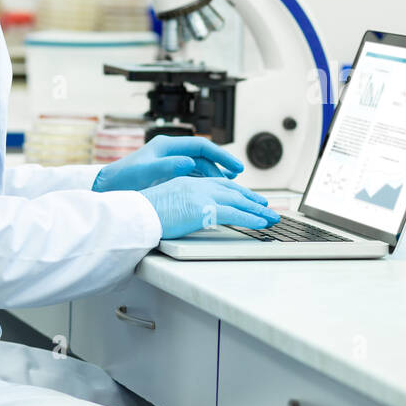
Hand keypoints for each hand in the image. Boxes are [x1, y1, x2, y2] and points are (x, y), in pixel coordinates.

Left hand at [93, 135, 244, 191]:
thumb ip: (168, 166)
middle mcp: (171, 152)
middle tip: (237, 176)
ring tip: (229, 185)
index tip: (235, 167)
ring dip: (214, 174)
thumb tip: (190, 162)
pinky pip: (192, 177)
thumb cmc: (122, 179)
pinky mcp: (167, 176)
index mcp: (167, 145)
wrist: (106, 189)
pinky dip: (204, 182)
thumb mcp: (146, 172)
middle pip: (204, 156)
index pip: (202, 146)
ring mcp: (169, 164)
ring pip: (200, 167)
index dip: (221, 155)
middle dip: (221, 165)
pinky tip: (211, 190)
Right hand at [142, 176, 280, 238]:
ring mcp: (201, 195)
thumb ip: (180, 206)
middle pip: (232, 190)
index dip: (236, 191)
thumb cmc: (142, 215)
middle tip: (266, 207)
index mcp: (187, 183)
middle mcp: (197, 185)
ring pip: (238, 201)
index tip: (248, 198)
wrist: (133, 215)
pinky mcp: (204, 208)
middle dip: (252, 199)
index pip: (218, 184)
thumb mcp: (165, 206)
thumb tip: (186, 215)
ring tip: (271, 217)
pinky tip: (261, 223)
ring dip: (257, 210)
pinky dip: (251, 218)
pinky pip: (234, 214)